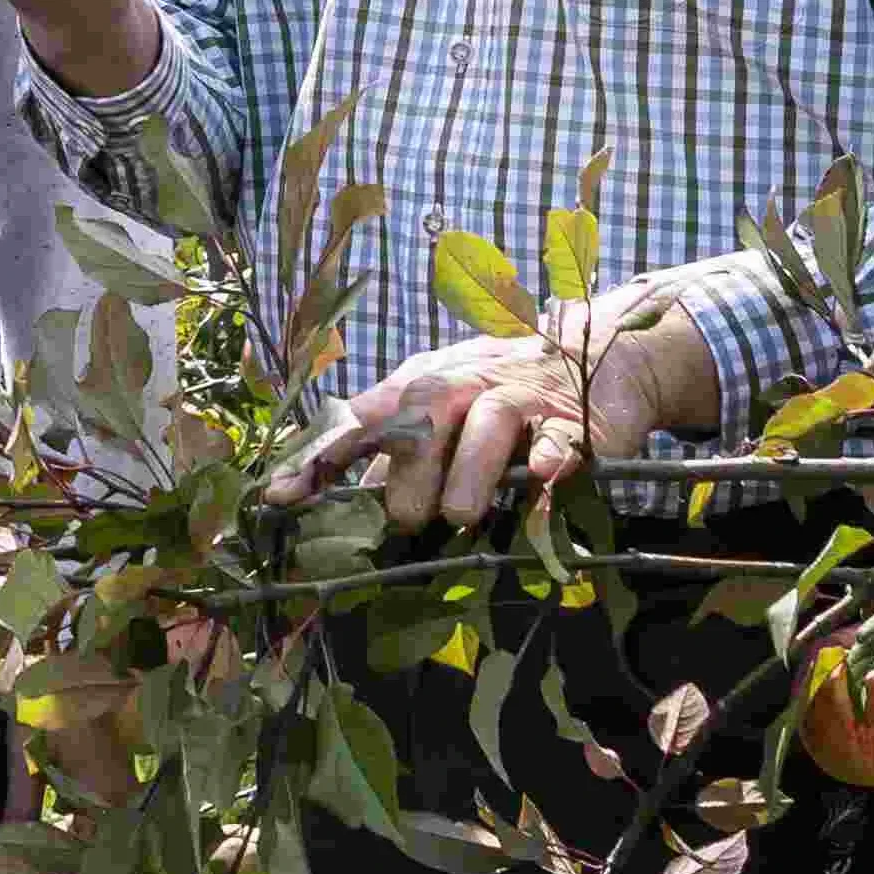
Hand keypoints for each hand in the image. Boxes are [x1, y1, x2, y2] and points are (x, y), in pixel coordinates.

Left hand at [265, 310, 718, 530]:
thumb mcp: (437, 413)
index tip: (279, 496)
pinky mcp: (575, 419)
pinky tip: (545, 475)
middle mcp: (463, 385)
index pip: (360, 419)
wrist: (593, 352)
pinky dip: (551, 457)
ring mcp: (520, 399)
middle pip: (423, 418)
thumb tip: (340, 505)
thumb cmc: (497, 393)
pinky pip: (561, 438)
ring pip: (488, 424)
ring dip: (471, 472)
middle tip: (407, 520)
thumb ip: (393, 455)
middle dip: (409, 472)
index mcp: (419, 387)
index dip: (320, 457)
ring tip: (461, 516)